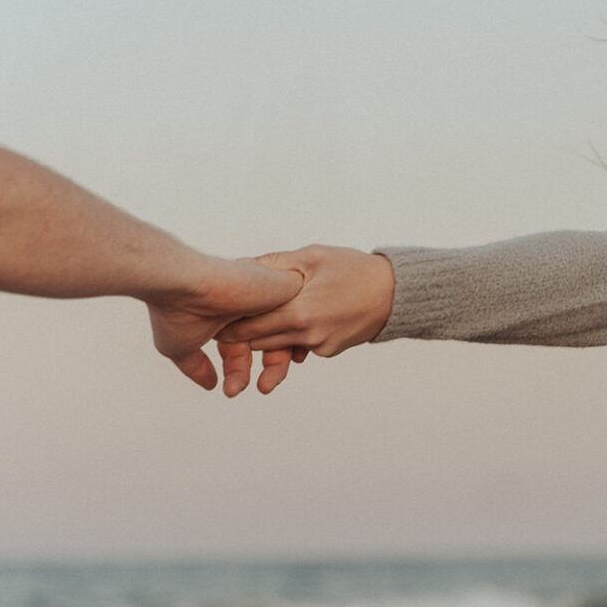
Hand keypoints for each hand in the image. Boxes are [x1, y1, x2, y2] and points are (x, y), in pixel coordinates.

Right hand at [146, 257, 302, 391]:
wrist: (181, 280)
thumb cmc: (173, 310)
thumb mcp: (180, 347)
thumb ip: (196, 366)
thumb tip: (212, 384)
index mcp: (226, 315)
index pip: (246, 346)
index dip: (241, 370)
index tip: (232, 389)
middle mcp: (247, 304)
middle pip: (270, 340)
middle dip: (268, 369)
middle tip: (261, 388)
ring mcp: (264, 294)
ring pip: (286, 329)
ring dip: (281, 359)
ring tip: (266, 384)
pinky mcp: (282, 284)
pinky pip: (302, 312)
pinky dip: (298, 332)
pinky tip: (293, 349)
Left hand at [217, 245, 395, 394]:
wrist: (394, 294)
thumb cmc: (353, 268)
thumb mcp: (313, 256)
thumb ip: (275, 264)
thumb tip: (240, 266)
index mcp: (298, 313)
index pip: (249, 327)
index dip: (227, 325)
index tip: (211, 319)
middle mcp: (306, 336)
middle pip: (258, 343)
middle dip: (239, 336)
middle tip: (219, 325)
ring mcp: (319, 346)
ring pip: (277, 347)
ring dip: (264, 338)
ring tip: (248, 325)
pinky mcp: (329, 350)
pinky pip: (300, 345)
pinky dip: (292, 336)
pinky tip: (293, 320)